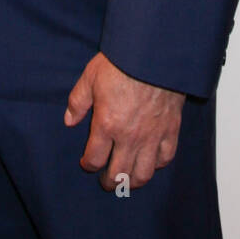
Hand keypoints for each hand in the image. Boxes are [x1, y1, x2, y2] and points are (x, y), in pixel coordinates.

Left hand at [64, 51, 184, 191]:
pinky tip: (152, 164)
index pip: (95, 158)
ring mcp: (152, 136)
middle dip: (110, 182)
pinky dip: (158, 165)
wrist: (154, 56)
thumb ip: (78, 102)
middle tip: (107, 182)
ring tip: (127, 182)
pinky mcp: (170, 131)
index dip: (89, 165)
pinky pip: (166, 158)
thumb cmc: (121, 63)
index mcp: (107, 124)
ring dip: (133, 182)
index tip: (87, 164)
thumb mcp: (90, 78)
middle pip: (119, 173)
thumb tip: (69, 121)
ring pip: (143, 173)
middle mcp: (129, 137)